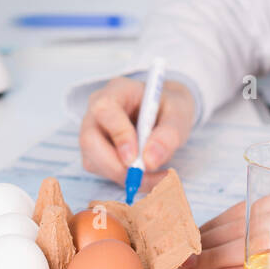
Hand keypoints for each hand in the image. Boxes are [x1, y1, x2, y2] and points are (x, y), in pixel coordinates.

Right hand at [78, 75, 195, 191]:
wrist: (166, 113)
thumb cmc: (170, 108)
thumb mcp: (179, 114)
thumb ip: (168, 135)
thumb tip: (150, 161)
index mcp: (118, 90)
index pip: (105, 109)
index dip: (118, 135)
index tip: (136, 159)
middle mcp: (98, 108)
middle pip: (89, 139)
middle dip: (114, 165)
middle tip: (143, 177)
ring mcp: (93, 129)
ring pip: (93, 159)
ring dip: (122, 175)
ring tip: (154, 177)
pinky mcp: (95, 150)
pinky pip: (100, 170)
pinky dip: (123, 178)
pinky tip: (144, 175)